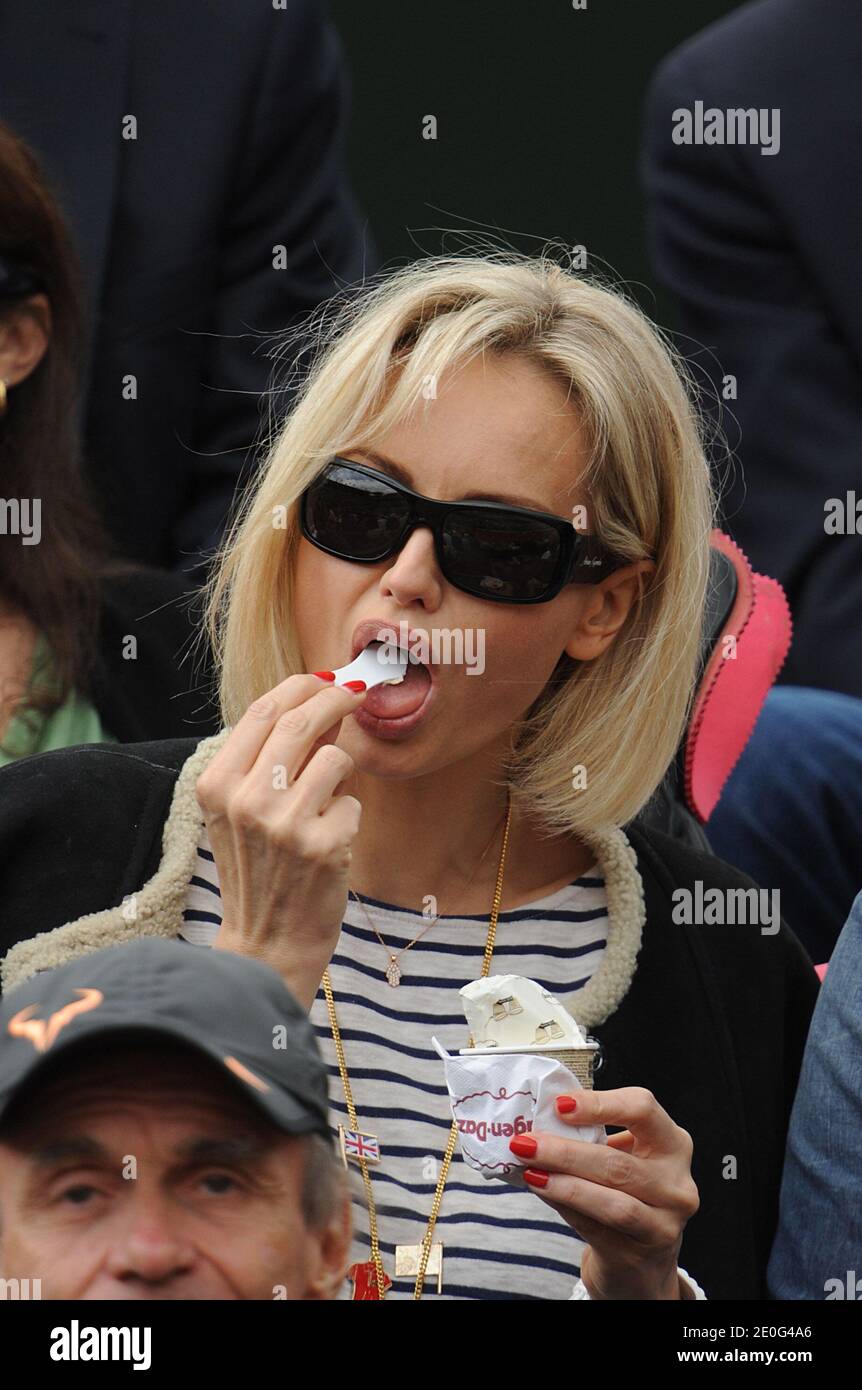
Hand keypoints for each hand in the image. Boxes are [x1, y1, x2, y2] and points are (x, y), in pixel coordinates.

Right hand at [195, 674, 368, 1006]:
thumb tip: (322, 702)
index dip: (302, 686)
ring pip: (336, 758)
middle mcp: (245, 800)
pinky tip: (330, 842)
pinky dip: (348, 815)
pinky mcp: (323, 845)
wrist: (267, 944)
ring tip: (327, 800)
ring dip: (342, 770)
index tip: (328, 679)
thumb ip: (273, 758)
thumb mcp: (243, 812)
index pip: (262, 711)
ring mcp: (284, 824)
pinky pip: (352, 801)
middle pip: (301, 721)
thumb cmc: (258, 871)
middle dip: (337, 697)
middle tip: (358, 692)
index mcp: (215, 785)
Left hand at [510, 1086, 699, 1298]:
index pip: (642, 1109)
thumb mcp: (623, 1156)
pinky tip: (543, 1191)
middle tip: (526, 1143)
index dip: (600, 1104)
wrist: (642, 1259)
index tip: (559, 1105)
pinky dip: (565, 1206)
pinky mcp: (639, 1256)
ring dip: (563, 1184)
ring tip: (530, 1172)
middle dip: (566, 1152)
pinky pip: (596, 1228)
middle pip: (618, 1163)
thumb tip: (542, 1120)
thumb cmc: (627, 1191)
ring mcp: (663, 1225)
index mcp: (673, 1144)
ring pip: (611, 1201)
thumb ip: (593, 1136)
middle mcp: (676, 1184)